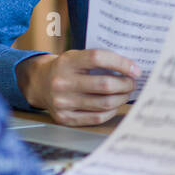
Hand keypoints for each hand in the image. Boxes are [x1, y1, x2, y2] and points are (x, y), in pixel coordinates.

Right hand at [17, 48, 139, 124]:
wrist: (39, 83)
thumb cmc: (66, 68)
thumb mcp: (76, 56)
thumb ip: (98, 60)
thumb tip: (131, 69)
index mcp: (67, 62)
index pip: (98, 58)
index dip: (121, 63)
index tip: (135, 69)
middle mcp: (62, 82)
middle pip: (105, 85)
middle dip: (126, 84)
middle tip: (133, 83)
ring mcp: (63, 102)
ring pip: (104, 103)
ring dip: (121, 98)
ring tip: (126, 93)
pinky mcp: (65, 118)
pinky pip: (96, 118)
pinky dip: (111, 111)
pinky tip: (114, 105)